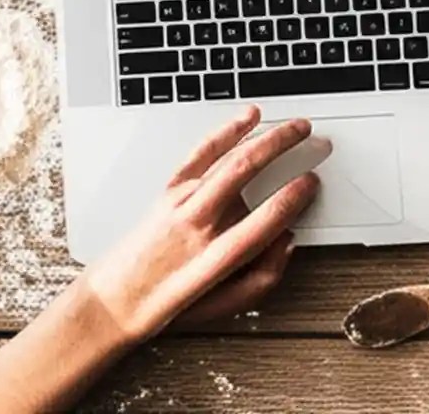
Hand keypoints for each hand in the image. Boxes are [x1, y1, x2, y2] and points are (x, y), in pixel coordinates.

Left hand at [80, 106, 319, 340]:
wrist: (116, 297)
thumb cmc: (168, 304)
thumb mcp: (223, 307)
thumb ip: (262, 278)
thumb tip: (286, 243)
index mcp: (216, 257)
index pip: (266, 216)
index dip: (294, 196)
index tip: (312, 182)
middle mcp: (197, 223)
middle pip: (246, 170)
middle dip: (283, 147)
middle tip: (310, 139)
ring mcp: (179, 203)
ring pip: (226, 158)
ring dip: (262, 137)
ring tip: (290, 127)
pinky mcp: (167, 192)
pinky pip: (199, 154)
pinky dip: (224, 133)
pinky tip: (245, 120)